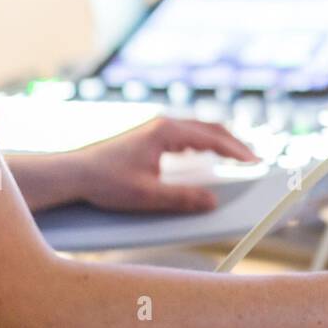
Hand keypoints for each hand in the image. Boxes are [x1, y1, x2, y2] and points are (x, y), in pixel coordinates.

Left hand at [67, 118, 256, 213]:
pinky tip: (204, 155)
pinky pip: (185, 134)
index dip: (236, 151)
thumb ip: (182, 198)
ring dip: (219, 141)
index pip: (212, 138)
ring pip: (198, 129)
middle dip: (233, 143)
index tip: (255, 162)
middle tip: (253, 159)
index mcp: (167, 132)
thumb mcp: (147, 195)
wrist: (73, 173)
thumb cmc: (105, 181)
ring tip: (236, 156)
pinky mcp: (149, 136)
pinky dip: (203, 143)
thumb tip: (212, 202)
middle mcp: (164, 124)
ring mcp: (156, 128)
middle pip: (209, 128)